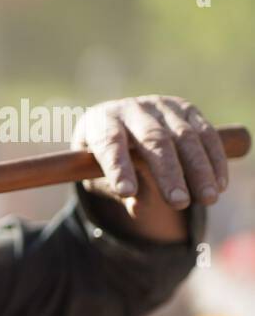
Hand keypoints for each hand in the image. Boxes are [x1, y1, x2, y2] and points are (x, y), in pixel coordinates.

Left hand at [73, 96, 227, 213]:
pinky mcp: (186, 109)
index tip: (126, 192)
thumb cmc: (100, 158)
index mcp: (101, 122)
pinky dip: (215, 160)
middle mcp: (132, 110)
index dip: (119, 167)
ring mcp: (161, 107)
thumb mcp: (95, 174)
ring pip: (185, 137)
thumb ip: (113, 189)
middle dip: (168, 173)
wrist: (115, 123)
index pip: (109, 143)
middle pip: (153, 140)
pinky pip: (206, 134)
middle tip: (179, 204)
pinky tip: (219, 185)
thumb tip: (139, 208)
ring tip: (207, 199)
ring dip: (199, 170)